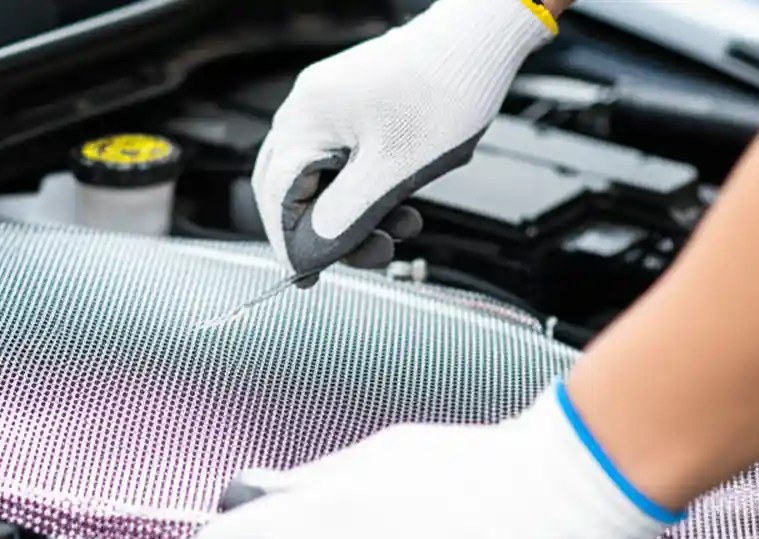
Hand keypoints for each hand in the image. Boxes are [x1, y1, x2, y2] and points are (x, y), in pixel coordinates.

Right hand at [252, 0, 556, 282]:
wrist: (482, 40)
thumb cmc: (445, 90)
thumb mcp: (394, 171)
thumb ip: (345, 218)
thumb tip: (309, 255)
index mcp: (307, 120)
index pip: (276, 198)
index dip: (291, 244)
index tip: (308, 277)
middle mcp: (306, 108)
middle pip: (293, 191)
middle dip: (330, 231)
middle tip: (372, 255)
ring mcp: (328, 104)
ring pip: (322, 179)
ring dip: (358, 213)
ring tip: (404, 226)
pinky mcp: (351, 105)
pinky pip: (343, 160)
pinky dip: (368, 189)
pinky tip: (402, 199)